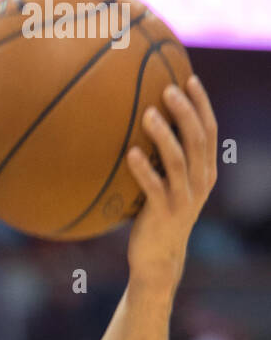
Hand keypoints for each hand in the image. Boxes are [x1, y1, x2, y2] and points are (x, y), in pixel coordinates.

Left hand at [126, 75, 217, 292]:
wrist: (158, 260)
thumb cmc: (157, 217)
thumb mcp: (169, 186)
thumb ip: (166, 160)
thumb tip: (142, 125)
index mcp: (205, 172)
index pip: (209, 131)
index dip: (201, 104)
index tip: (189, 79)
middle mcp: (200, 183)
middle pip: (197, 139)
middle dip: (185, 110)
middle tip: (167, 89)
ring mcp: (184, 199)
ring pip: (179, 159)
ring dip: (164, 134)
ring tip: (147, 114)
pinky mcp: (164, 214)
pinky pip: (154, 187)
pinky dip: (143, 169)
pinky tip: (130, 153)